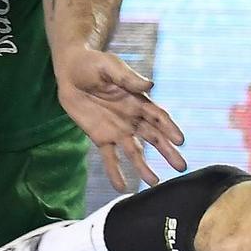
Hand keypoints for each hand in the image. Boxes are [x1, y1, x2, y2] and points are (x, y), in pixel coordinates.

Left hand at [54, 46, 187, 191]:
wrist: (70, 71)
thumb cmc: (93, 64)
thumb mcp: (110, 67)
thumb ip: (128, 78)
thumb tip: (150, 85)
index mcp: (138, 99)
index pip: (158, 116)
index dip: (169, 128)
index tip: (180, 140)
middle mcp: (132, 117)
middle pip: (153, 137)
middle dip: (167, 152)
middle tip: (181, 167)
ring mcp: (117, 129)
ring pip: (135, 152)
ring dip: (144, 167)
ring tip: (154, 183)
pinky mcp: (101, 137)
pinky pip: (110, 158)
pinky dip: (115, 172)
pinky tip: (121, 187)